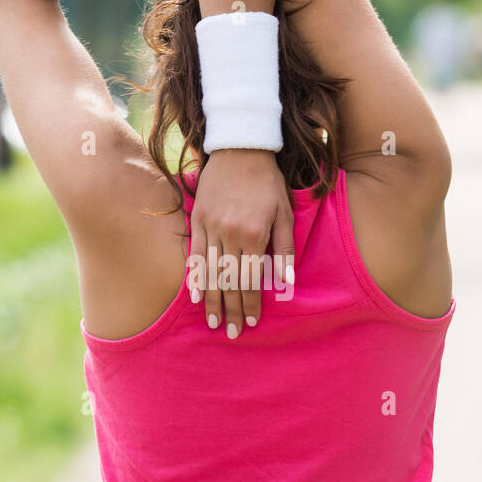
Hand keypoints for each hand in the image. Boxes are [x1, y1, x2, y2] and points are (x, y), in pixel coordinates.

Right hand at [188, 150, 294, 337]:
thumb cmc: (268, 182)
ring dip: (212, 300)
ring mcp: (210, 226)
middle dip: (230, 309)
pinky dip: (195, 277)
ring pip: (210, 272)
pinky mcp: (197, 219)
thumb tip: (286, 281)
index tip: (250, 323)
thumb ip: (284, 248)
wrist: (240, 149)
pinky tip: (195, 296)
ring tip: (212, 322)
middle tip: (229, 332)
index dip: (250, 303)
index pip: (251, 278)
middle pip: (229, 280)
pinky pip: (195, 254)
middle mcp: (230, 233)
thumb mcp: (285, 212)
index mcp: (254, 233)